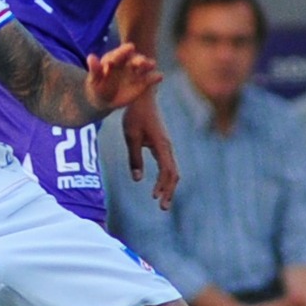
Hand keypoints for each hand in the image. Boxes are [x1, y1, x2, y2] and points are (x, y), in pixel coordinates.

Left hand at [84, 42, 161, 112]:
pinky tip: (159, 76)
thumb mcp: (94, 79)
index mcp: (114, 59)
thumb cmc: (98, 86)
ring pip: (143, 66)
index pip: (120, 53)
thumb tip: (90, 57)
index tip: (130, 47)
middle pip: (134, 58)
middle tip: (141, 61)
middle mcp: (127, 63)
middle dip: (138, 59)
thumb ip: (94, 69)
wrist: (105, 99)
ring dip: (148, 64)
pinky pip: (149, 79)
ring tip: (152, 65)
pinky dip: (155, 77)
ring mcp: (136, 72)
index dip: (124, 51)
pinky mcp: (142, 82)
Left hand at [121, 93, 179, 209]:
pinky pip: (167, 165)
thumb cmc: (135, 115)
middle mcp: (167, 147)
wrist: (143, 97)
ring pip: (172, 170)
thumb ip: (134, 158)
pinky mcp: (162, 145)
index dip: (163, 185)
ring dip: (168, 186)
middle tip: (163, 208)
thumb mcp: (131, 137)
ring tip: (161, 200)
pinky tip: (159, 186)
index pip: (167, 170)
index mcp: (162, 145)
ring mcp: (166, 146)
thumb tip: (137, 179)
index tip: (155, 197)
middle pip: (173, 174)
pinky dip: (165, 178)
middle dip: (169, 191)